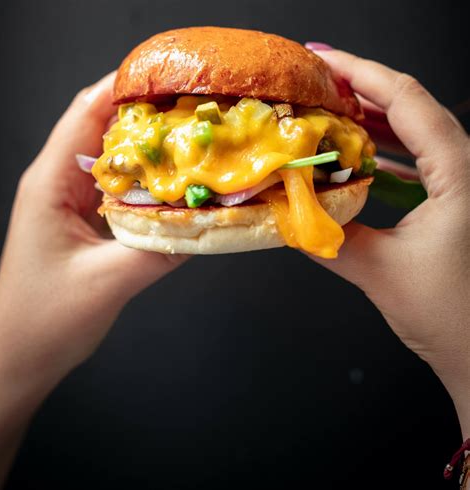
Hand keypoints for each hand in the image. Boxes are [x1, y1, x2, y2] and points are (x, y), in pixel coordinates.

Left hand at [0, 73, 187, 481]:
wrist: (20, 356)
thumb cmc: (45, 320)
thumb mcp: (106, 283)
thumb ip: (157, 251)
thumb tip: (205, 226)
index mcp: (51, 183)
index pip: (87, 113)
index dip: (128, 89)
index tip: (174, 83)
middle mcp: (61, 183)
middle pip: (106, 130)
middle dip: (152, 120)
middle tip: (200, 118)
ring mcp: (74, 202)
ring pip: (118, 162)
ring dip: (155, 155)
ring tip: (198, 149)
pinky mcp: (89, 222)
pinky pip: (124, 193)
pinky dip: (151, 188)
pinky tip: (179, 193)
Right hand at [304, 47, 469, 437]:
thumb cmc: (448, 316)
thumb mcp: (378, 271)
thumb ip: (328, 238)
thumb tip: (286, 216)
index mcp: (460, 173)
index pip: (408, 100)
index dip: (361, 73)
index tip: (322, 59)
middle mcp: (466, 169)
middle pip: (411, 108)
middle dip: (360, 91)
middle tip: (315, 83)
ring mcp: (461, 184)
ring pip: (413, 133)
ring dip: (370, 120)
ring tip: (328, 111)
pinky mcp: (452, 201)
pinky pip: (414, 160)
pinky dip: (382, 151)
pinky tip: (353, 154)